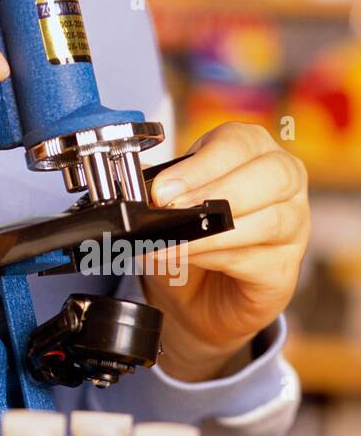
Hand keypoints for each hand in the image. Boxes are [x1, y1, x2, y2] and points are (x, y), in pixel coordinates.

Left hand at [142, 122, 309, 380]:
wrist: (195, 293)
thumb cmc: (187, 234)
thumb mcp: (166, 202)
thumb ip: (157, 185)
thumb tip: (141, 178)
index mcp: (252, 150)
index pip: (239, 143)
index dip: (201, 166)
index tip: (163, 188)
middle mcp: (283, 182)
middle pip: (273, 174)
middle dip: (219, 192)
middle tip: (173, 210)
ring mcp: (293, 226)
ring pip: (268, 220)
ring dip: (211, 231)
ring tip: (171, 239)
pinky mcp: (285, 269)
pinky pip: (256, 259)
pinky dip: (214, 258)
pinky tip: (186, 258)